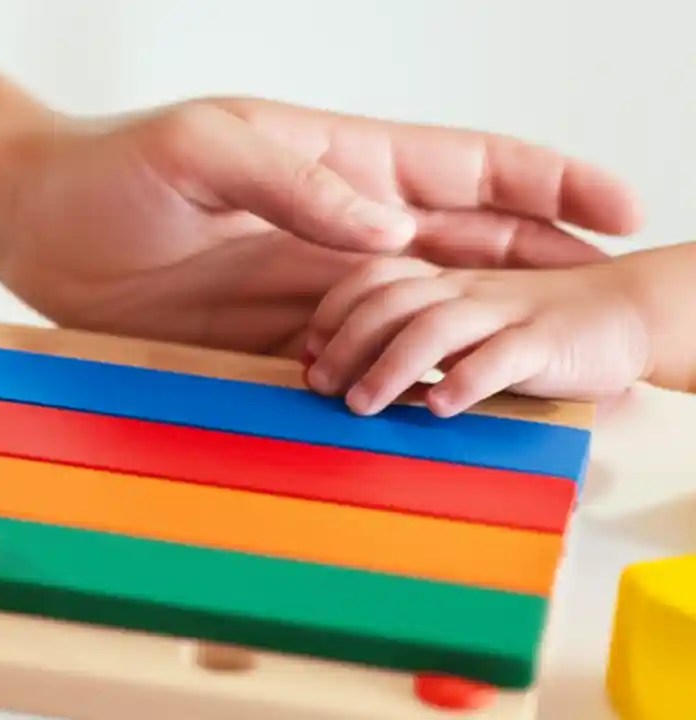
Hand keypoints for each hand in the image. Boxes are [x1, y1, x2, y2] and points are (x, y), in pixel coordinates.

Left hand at [0, 99, 642, 354]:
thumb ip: (298, 184)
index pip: (464, 171)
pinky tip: (439, 406)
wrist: (35, 225)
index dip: (546, 186)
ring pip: (421, 312)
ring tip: (548, 370)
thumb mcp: (207, 148)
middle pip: (465, 251)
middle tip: (610, 308)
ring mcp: (309, 287)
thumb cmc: (112, 168)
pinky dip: (402, 380)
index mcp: (339, 164)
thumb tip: (394, 235)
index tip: (617, 210)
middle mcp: (338, 229)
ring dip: (482, 337)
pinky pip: (356, 361)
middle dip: (541, 272)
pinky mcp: (270, 339)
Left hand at [300, 256, 650, 416]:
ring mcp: (504, 311)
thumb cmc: (531, 327)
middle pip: (392, 301)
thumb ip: (412, 342)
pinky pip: (500, 356)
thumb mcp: (464, 324)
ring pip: (435, 327)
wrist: (624, 313)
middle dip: (347, 341)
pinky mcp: (544, 340)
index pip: (374, 278)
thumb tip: (348, 377)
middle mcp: (465, 289)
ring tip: (362, 405)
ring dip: (391, 366)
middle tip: (318, 385)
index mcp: (441, 281)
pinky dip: (465, 380)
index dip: (336, 310)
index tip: (308, 351)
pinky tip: (439, 408)